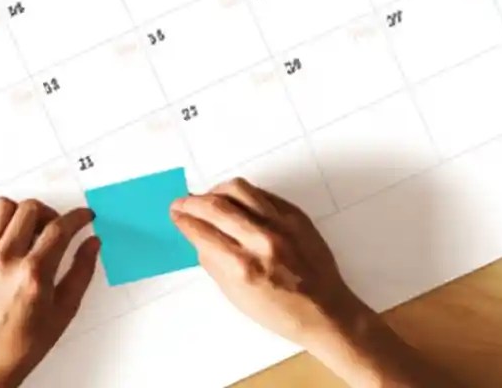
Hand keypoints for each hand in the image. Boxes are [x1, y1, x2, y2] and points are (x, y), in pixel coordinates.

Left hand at [0, 199, 100, 387]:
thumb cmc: (25, 341)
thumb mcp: (64, 311)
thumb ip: (81, 271)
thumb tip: (93, 242)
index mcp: (33, 275)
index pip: (60, 228)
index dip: (78, 217)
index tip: (84, 217)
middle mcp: (5, 260)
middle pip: (31, 209)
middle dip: (51, 213)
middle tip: (56, 228)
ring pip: (2, 206)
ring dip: (21, 212)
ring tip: (28, 230)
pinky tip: (3, 232)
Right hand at [171, 178, 368, 354]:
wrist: (326, 310)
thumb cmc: (279, 311)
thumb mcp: (235, 296)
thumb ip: (213, 262)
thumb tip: (197, 234)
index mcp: (242, 267)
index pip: (202, 231)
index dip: (183, 219)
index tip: (175, 214)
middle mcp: (261, 241)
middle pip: (215, 206)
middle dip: (192, 202)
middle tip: (182, 203)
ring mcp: (282, 224)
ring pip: (238, 189)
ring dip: (216, 191)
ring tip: (209, 199)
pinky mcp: (296, 215)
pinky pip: (262, 193)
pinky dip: (243, 194)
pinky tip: (235, 202)